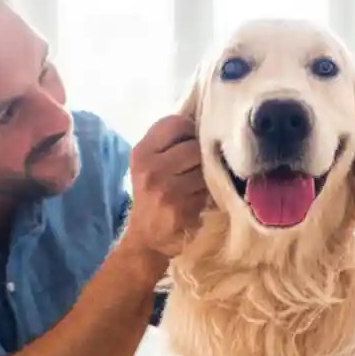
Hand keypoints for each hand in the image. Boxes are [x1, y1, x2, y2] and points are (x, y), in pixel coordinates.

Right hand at [119, 115, 206, 269]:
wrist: (147, 239)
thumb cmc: (154, 195)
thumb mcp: (150, 164)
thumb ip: (169, 142)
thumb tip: (205, 116)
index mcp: (142, 153)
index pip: (175, 123)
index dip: (190, 130)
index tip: (193, 141)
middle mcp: (151, 169)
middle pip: (194, 146)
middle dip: (202, 156)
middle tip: (200, 168)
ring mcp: (167, 190)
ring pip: (205, 168)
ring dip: (210, 176)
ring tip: (203, 184)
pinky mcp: (182, 209)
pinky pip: (209, 190)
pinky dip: (212, 193)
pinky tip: (204, 199)